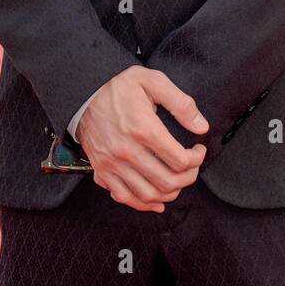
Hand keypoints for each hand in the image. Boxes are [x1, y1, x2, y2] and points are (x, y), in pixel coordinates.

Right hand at [76, 65, 208, 212]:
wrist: (83, 94)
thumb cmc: (118, 87)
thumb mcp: (152, 81)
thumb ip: (180, 103)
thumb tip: (201, 127)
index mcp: (143, 129)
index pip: (180, 160)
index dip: (196, 158)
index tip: (198, 150)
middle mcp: (127, 151)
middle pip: (167, 181)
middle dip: (188, 177)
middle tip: (192, 167)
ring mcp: (113, 164)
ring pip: (148, 194)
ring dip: (170, 193)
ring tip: (177, 180)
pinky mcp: (102, 171)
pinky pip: (124, 197)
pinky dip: (143, 205)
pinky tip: (157, 200)